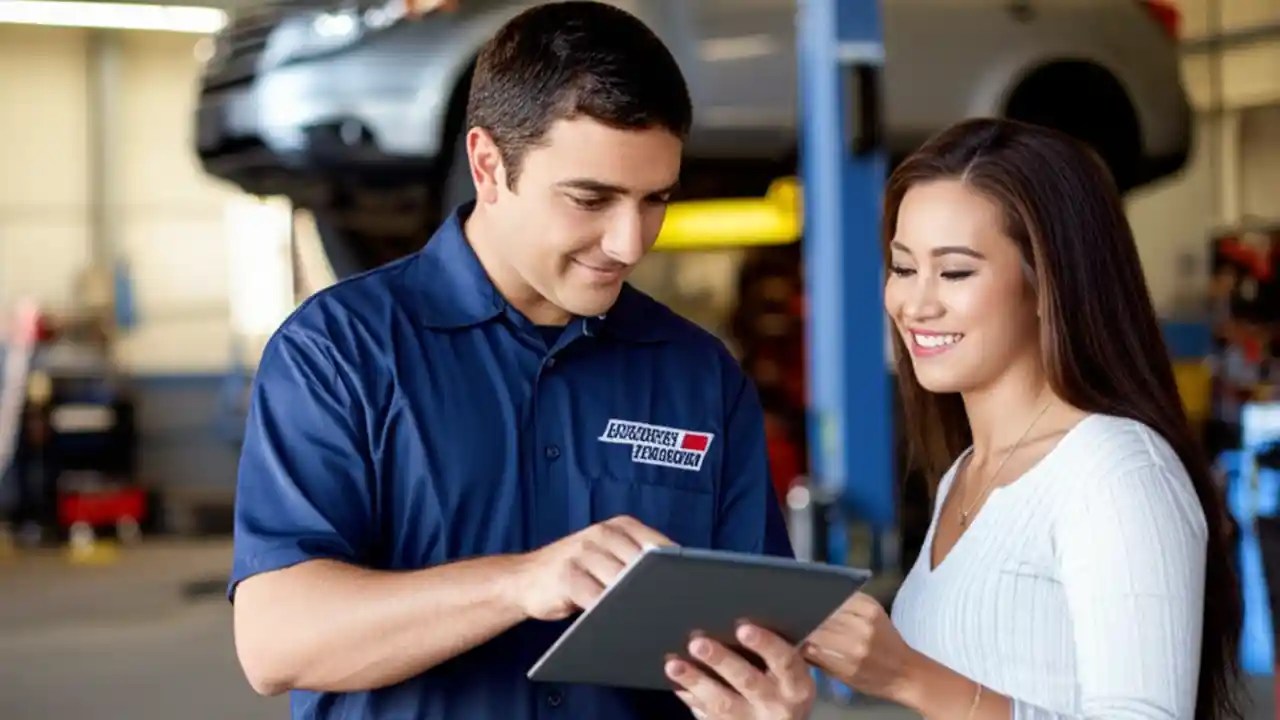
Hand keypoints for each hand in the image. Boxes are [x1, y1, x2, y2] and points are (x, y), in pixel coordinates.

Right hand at [514, 515, 673, 620]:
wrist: (524, 578)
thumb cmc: (577, 571)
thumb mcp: (608, 557)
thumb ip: (636, 561)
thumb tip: (680, 584)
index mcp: (620, 526)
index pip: (659, 545)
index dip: (677, 569)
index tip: (691, 591)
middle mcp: (602, 533)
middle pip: (642, 564)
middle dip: (657, 589)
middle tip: (672, 612)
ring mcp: (583, 552)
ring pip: (621, 582)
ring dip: (635, 603)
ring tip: (648, 622)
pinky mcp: (566, 575)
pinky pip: (596, 598)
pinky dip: (609, 613)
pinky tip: (618, 625)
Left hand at [665, 623, 814, 719]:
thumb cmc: (783, 686)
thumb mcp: (792, 674)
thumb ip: (777, 650)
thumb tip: (743, 615)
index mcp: (796, 685)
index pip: (785, 661)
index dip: (765, 644)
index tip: (743, 627)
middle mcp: (777, 706)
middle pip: (748, 681)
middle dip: (721, 661)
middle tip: (698, 643)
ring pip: (722, 702)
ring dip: (696, 681)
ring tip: (674, 664)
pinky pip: (706, 713)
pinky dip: (688, 694)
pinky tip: (673, 679)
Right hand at [802, 593, 921, 706]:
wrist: (906, 671)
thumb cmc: (873, 679)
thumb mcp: (842, 677)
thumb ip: (819, 659)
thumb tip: (795, 642)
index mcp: (848, 658)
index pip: (812, 639)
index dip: (800, 634)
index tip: (791, 633)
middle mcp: (858, 636)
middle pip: (819, 620)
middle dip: (807, 620)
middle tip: (797, 620)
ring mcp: (867, 617)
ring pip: (829, 606)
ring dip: (818, 608)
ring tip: (809, 610)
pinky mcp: (873, 605)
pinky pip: (844, 596)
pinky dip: (834, 600)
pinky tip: (828, 604)